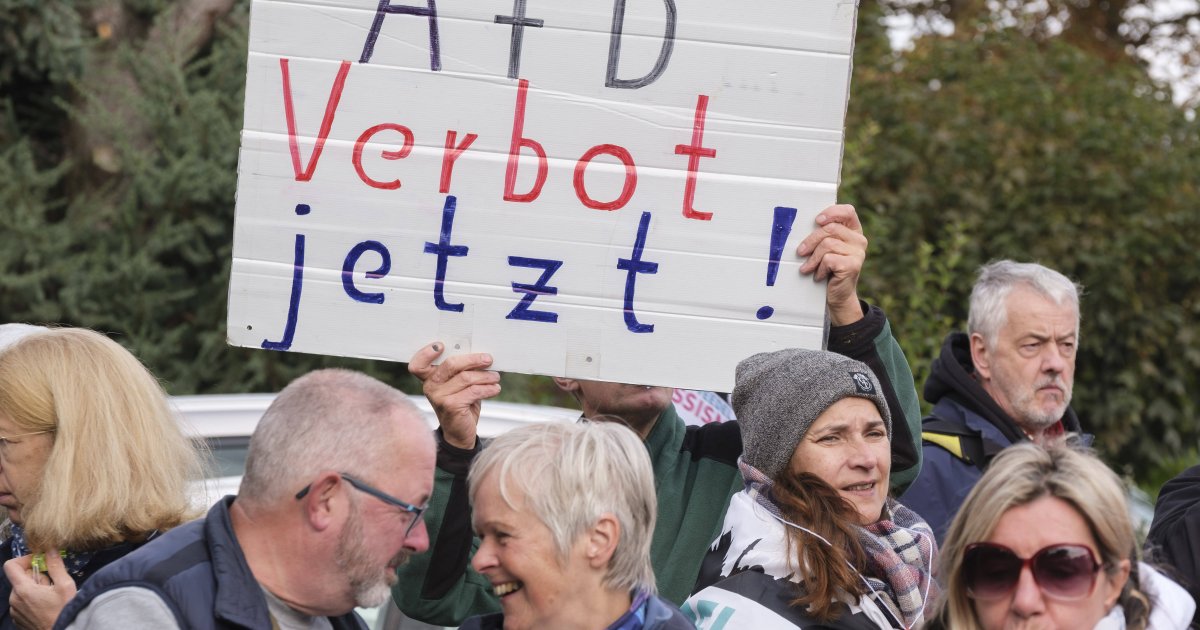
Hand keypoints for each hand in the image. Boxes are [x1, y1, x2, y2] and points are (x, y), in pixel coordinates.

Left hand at [4, 553, 75, 629]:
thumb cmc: (64, 610)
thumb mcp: (65, 585)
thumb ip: (55, 565)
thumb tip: (50, 549)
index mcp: (23, 590)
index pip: (11, 566)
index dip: (24, 559)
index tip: (39, 562)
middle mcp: (14, 600)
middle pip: (19, 578)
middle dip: (35, 576)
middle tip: (51, 583)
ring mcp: (14, 611)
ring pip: (21, 590)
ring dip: (33, 588)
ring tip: (49, 597)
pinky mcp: (17, 619)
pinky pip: (21, 602)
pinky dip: (31, 600)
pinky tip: (45, 606)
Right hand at [408, 342, 500, 449]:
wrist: (460, 433)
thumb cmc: (461, 403)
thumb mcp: (458, 385)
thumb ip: (462, 370)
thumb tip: (481, 355)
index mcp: (429, 379)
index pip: (418, 364)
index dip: (426, 353)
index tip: (441, 345)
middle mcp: (430, 387)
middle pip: (450, 364)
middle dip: (473, 359)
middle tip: (488, 359)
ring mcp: (439, 397)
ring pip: (466, 377)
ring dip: (485, 376)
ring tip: (495, 377)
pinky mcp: (451, 406)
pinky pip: (473, 391)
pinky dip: (488, 388)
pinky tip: (495, 388)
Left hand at [796, 204, 866, 325]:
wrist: (838, 295)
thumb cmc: (829, 269)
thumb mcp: (826, 249)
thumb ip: (824, 234)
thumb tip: (801, 224)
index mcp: (854, 231)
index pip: (848, 211)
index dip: (832, 212)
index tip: (817, 220)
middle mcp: (859, 240)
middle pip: (830, 229)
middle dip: (811, 240)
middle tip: (800, 252)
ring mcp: (858, 253)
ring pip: (827, 244)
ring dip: (813, 258)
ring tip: (808, 268)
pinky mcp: (853, 265)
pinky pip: (828, 259)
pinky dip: (819, 269)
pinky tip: (819, 275)